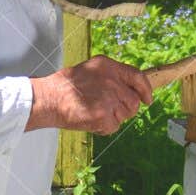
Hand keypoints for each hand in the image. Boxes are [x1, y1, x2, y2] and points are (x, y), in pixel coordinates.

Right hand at [26, 56, 153, 134]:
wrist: (48, 99)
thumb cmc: (66, 86)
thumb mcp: (91, 70)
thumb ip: (112, 76)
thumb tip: (132, 90)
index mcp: (108, 66)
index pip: (138, 77)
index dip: (146, 90)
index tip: (148, 99)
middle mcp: (111, 81)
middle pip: (133, 102)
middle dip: (125, 109)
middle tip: (108, 109)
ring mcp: (108, 99)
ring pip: (125, 116)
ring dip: (113, 118)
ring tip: (94, 112)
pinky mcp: (103, 116)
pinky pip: (113, 127)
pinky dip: (103, 128)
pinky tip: (90, 120)